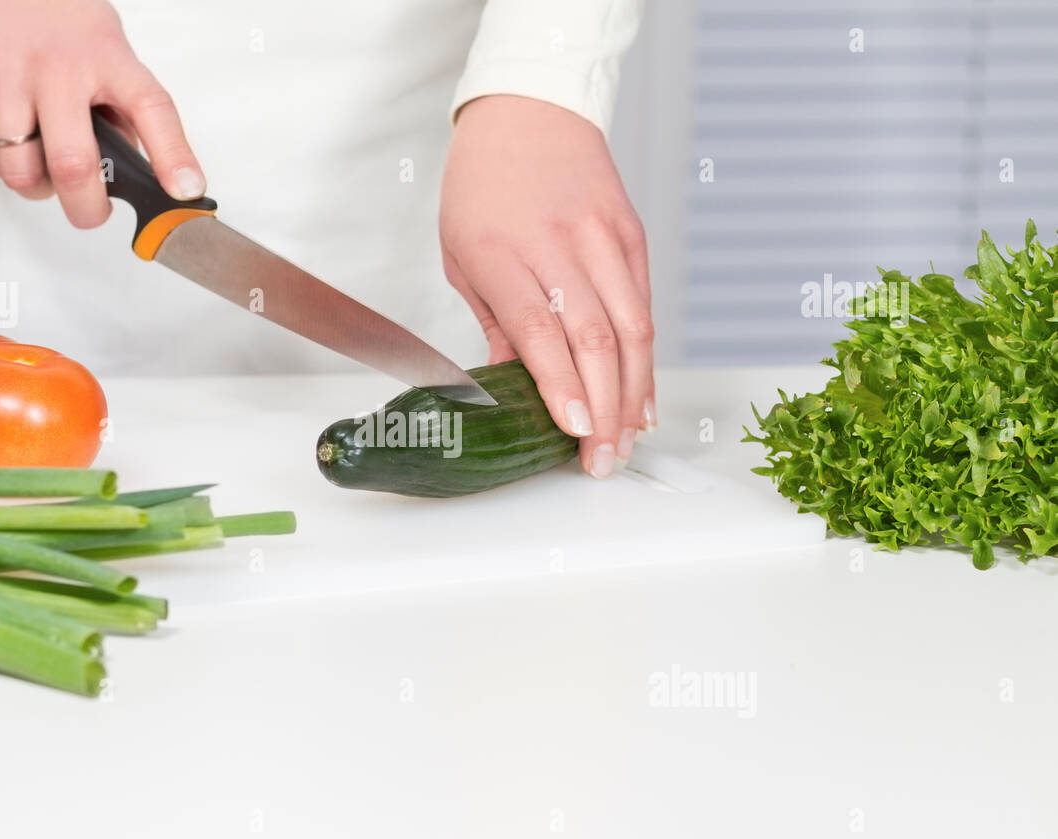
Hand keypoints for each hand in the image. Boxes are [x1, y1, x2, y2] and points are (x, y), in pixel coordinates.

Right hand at [0, 0, 204, 226]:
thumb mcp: (99, 39)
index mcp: (105, 55)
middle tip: (94, 211)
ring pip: (24, 173)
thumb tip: (130, 159)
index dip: (174, 156)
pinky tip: (14, 139)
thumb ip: (117, 97)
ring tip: (46, 170)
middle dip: (88, 209)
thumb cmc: (45, 7)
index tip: (187, 192)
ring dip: (41, 189)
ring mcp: (7, 81)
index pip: (152, 108)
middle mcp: (58, 69)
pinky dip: (6, 165)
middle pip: (75, 165)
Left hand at [440, 95, 654, 477]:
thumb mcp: (461, 254)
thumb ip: (492, 322)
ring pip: (631, 328)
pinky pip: (644, 305)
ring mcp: (601, 237)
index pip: (540, 330)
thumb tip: (513, 387)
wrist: (529, 108)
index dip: (561, 386)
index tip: (574, 430)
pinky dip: (647, 359)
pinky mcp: (631, 234)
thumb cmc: (482, 186)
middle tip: (602, 460)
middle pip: (593, 339)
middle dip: (603, 409)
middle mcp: (556, 244)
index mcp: (500, 253)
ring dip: (633, 394)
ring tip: (628, 442)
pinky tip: (642, 397)